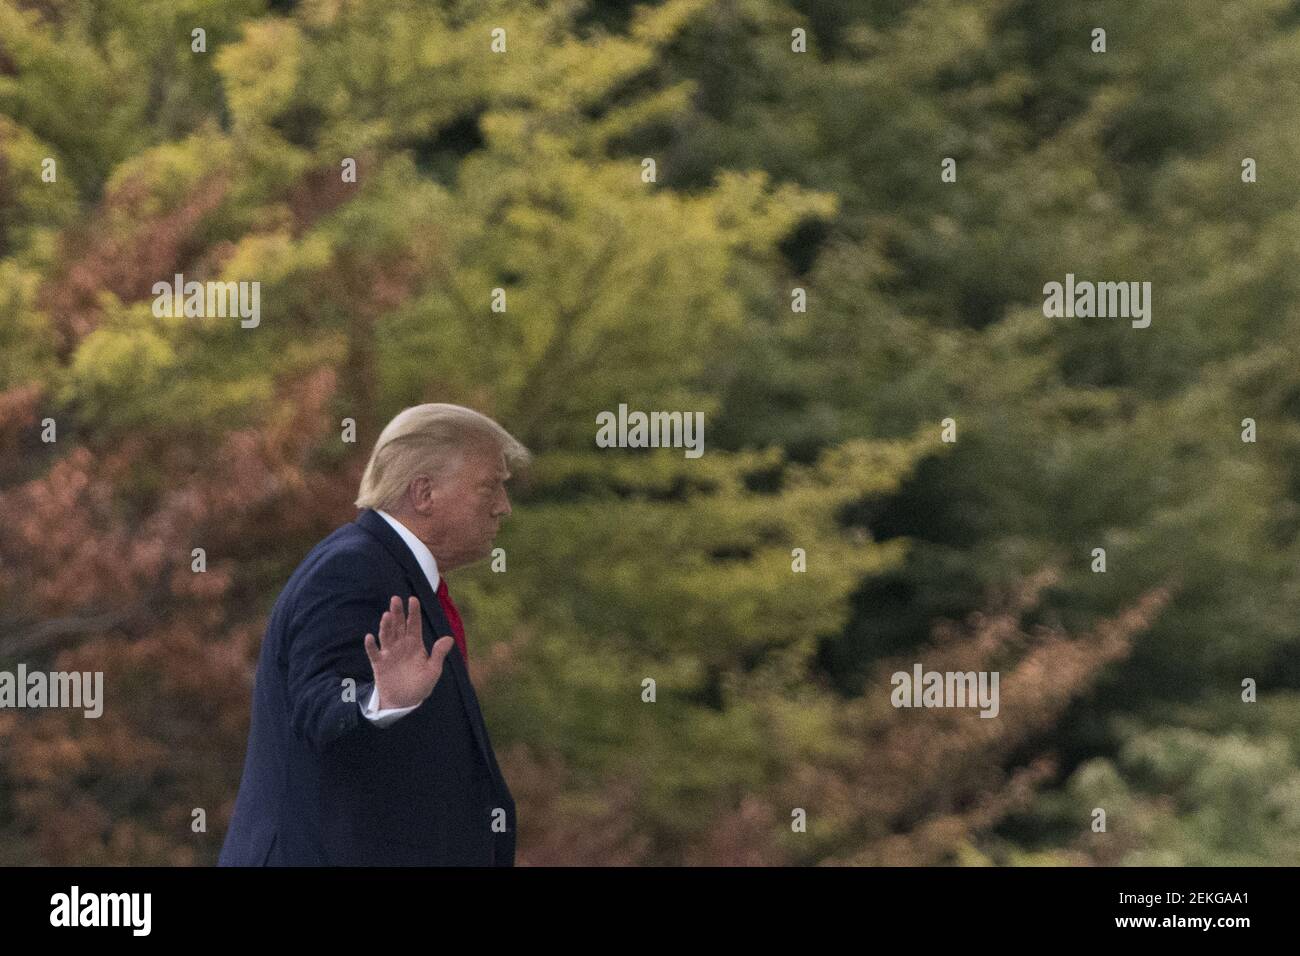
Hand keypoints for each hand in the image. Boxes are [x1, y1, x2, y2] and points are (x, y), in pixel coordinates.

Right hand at [363, 596, 455, 710]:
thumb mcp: (433, 671)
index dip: (413, 612)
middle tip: (395, 599)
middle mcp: (401, 645)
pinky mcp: (379, 664)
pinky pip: (374, 653)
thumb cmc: (420, 685)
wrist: (404, 702)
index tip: (413, 599)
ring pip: (386, 635)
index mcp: (415, 644)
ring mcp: (389, 653)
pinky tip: (369, 637)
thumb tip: (449, 638)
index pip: (414, 624)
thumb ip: (438, 654)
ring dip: (385, 625)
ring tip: (386, 615)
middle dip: (397, 613)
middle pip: (398, 625)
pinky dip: (371, 646)